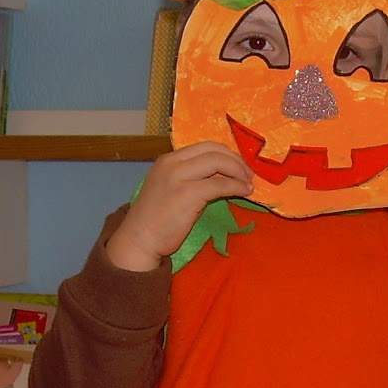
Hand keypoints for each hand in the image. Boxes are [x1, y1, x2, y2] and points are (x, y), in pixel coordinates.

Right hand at [105, 141, 253, 271]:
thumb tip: (221, 177)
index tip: (238, 165)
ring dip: (239, 171)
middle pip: (213, 149)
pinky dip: (236, 187)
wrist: (138, 240)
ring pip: (219, 162)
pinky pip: (220, 184)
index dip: (226, 153)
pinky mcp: (188, 193)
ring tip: (248, 183)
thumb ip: (188, 178)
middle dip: (236, 159)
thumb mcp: (168, 188)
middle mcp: (172, 163)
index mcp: (168, 160)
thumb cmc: (155, 221)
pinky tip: (244, 192)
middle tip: (248, 173)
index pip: (204, 146)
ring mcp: (179, 176)